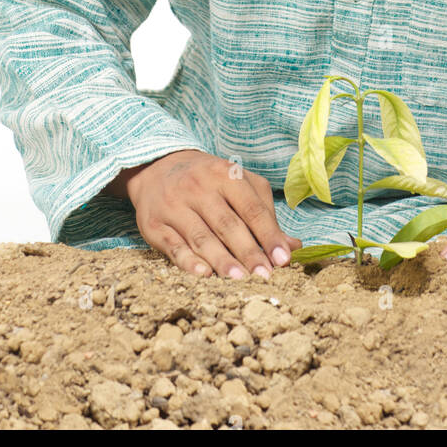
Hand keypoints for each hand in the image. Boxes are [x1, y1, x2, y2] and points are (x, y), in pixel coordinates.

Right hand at [122, 149, 302, 280]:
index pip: (252, 208)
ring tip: (240, 280)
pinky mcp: (155, 224)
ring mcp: (175, 206)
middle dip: (248, 252)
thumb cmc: (208, 180)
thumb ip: (264, 213)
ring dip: (221, 260)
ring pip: (201, 236)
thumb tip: (292, 246)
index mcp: (226, 175)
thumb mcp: (238, 184)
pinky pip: (173, 245)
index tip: (282, 259)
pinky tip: (203, 274)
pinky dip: (188, 261)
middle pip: (227, 224)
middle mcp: (199, 188)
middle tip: (265, 276)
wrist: (156, 167)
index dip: (268, 235)